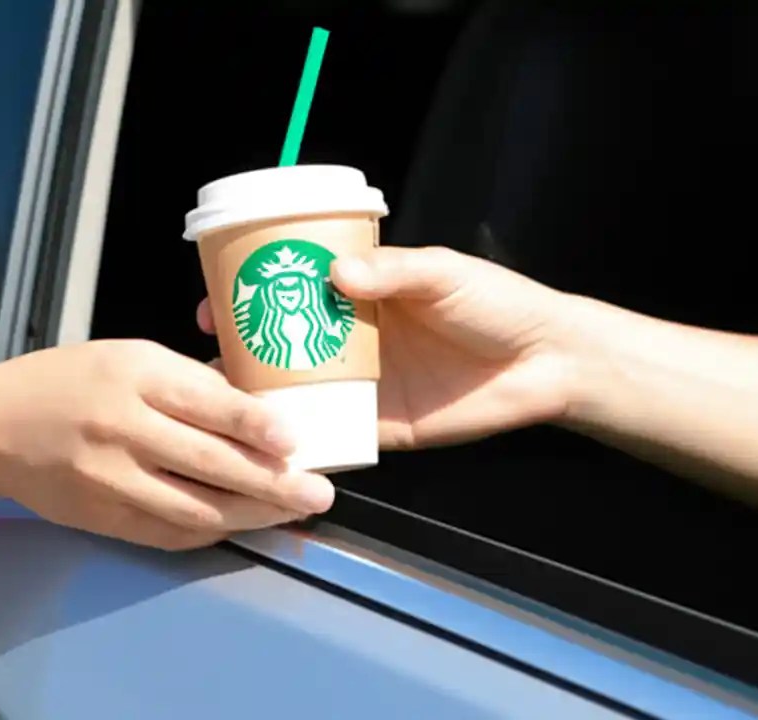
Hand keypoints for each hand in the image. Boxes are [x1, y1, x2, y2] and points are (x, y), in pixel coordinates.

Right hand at [0, 339, 334, 548]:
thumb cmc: (67, 380)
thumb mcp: (128, 357)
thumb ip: (189, 381)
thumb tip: (257, 405)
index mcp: (133, 376)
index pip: (204, 403)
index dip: (254, 425)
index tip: (295, 440)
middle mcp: (122, 429)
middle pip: (209, 464)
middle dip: (272, 483)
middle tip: (319, 493)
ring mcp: (110, 480)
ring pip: (194, 508)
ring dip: (251, 515)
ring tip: (291, 513)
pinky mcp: (102, 518)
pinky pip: (168, 532)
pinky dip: (210, 531)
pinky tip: (241, 525)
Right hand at [197, 246, 584, 449]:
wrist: (547, 361)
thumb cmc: (499, 304)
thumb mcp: (443, 274)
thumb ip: (392, 274)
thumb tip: (335, 273)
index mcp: (362, 295)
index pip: (294, 290)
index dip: (254, 292)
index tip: (218, 296)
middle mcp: (354, 339)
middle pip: (284, 343)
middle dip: (241, 347)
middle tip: (209, 349)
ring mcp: (364, 384)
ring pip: (299, 390)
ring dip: (259, 396)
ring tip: (220, 398)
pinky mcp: (382, 426)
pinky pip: (334, 433)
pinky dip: (303, 438)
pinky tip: (267, 443)